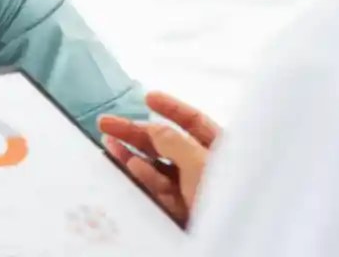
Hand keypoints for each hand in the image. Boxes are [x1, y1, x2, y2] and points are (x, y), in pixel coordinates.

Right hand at [97, 91, 220, 226]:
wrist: (231, 240)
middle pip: (168, 144)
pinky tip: (130, 164)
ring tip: (109, 141)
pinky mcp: (183, 212)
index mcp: (224, 149)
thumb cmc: (227, 197)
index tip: (147, 98)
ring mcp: (194, 190)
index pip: (195, 122)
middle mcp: (208, 167)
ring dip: (134, 153)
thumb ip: (173, 142)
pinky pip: (160, 190)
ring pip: (159, 167)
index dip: (170, 108)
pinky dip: (145, 177)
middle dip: (138, 132)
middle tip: (107, 122)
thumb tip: (153, 128)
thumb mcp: (199, 161)